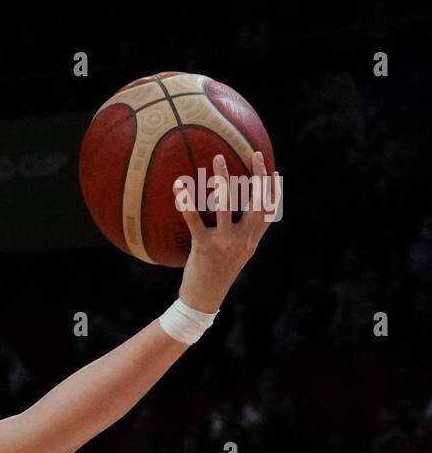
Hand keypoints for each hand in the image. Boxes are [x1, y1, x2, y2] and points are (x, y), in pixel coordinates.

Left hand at [174, 151, 278, 312]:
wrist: (204, 299)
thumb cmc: (216, 273)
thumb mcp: (236, 254)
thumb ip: (240, 234)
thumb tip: (236, 215)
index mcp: (251, 240)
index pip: (268, 210)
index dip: (272, 189)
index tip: (272, 169)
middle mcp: (243, 239)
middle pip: (255, 202)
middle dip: (257, 175)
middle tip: (255, 154)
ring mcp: (225, 243)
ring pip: (226, 205)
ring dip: (222, 180)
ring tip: (218, 159)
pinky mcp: (205, 247)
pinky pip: (194, 221)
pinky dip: (186, 202)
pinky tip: (179, 186)